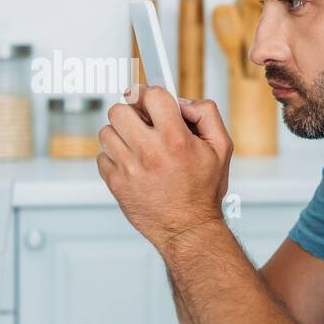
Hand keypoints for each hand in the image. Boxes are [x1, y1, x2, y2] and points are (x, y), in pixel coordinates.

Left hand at [97, 84, 233, 255]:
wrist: (188, 229)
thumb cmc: (203, 192)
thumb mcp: (221, 148)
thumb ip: (206, 114)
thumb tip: (183, 101)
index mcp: (175, 139)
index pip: (151, 95)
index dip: (150, 94)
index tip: (150, 100)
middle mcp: (149, 152)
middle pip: (119, 109)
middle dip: (131, 113)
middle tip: (141, 123)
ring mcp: (129, 168)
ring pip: (106, 131)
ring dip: (120, 134)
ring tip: (137, 145)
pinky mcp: (115, 183)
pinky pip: (102, 156)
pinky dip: (113, 158)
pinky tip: (131, 165)